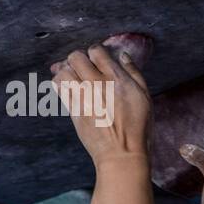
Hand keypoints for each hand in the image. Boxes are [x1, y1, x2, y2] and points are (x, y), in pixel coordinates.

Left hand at [51, 44, 152, 168]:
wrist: (121, 152)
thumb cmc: (137, 126)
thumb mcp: (144, 96)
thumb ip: (133, 72)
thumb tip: (122, 55)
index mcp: (116, 79)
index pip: (96, 52)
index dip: (94, 51)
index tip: (96, 58)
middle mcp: (97, 85)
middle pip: (75, 58)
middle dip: (76, 58)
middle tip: (81, 65)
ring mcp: (82, 98)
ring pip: (62, 72)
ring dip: (64, 70)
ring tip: (71, 74)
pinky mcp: (73, 110)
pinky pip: (59, 89)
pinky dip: (59, 83)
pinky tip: (66, 85)